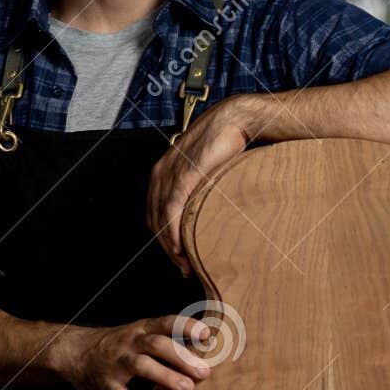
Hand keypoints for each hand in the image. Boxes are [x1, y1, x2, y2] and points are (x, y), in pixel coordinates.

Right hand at [47, 316, 213, 389]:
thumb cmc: (120, 345)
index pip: (166, 322)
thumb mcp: (140, 334)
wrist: (74, 351)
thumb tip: (208, 348)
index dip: (186, 326)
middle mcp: (129, 342)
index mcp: (142, 328)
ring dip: (165, 376)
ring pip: (141, 365)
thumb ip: (167, 339)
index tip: (206, 334)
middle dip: (181, 356)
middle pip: (157, 344)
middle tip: (204, 371)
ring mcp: (115, 362)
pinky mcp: (104, 384)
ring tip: (187, 388)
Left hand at [147, 96, 264, 276]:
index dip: (164, 239)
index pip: (156, 214)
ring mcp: (170, 174)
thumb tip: (207, 213)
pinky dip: (173, 230)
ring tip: (185, 264)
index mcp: (163, 173)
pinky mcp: (184, 174)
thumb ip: (199, 190)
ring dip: (171, 246)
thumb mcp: (206, 173)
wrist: (234, 121)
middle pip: (155, 221)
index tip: (179, 257)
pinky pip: (173, 208)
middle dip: (167, 248)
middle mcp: (160, 175)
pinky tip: (179, 246)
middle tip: (183, 268)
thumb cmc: (224, 145)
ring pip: (162, 218)